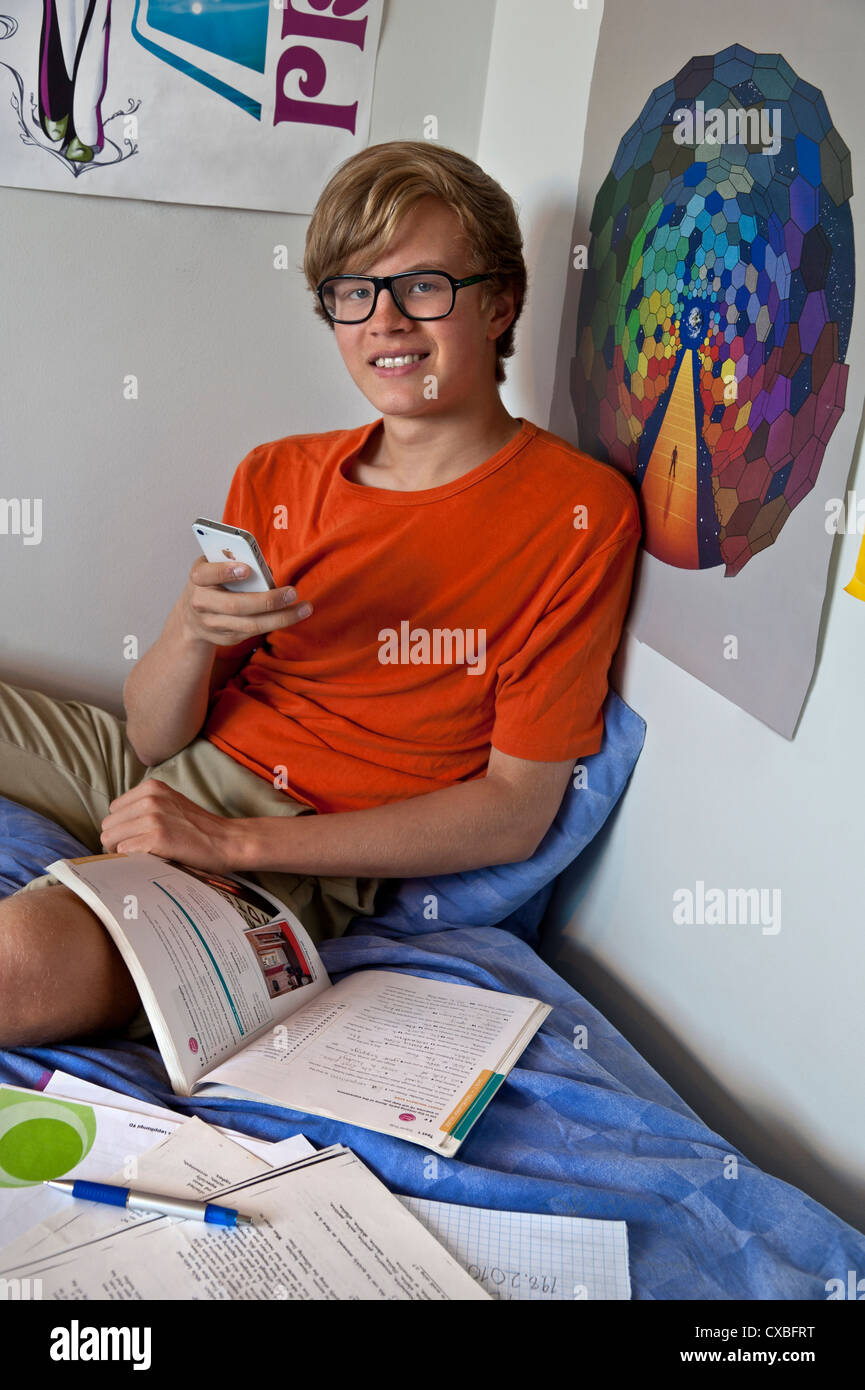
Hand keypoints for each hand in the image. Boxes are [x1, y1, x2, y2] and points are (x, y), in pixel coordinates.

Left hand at [100, 780, 244, 872]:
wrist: (228, 841)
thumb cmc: (200, 828)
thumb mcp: (171, 804)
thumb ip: (146, 807)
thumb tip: (117, 826)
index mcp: (152, 787)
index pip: (114, 809)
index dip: (121, 827)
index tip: (135, 838)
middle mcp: (150, 798)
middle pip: (108, 824)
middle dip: (117, 841)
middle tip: (136, 852)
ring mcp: (153, 817)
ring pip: (110, 838)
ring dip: (121, 852)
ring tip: (140, 857)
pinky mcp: (157, 838)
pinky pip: (124, 851)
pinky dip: (131, 860)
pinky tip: (148, 861)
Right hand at [179, 556, 313, 647]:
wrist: (191, 617)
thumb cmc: (211, 582)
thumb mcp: (215, 566)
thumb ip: (233, 562)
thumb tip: (265, 571)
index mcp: (197, 578)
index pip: (206, 575)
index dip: (225, 572)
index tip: (246, 569)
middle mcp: (201, 603)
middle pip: (235, 605)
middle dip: (267, 600)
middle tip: (292, 592)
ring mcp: (213, 625)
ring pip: (250, 624)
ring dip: (281, 618)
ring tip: (304, 608)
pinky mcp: (226, 638)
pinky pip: (254, 632)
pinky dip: (275, 623)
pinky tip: (293, 615)